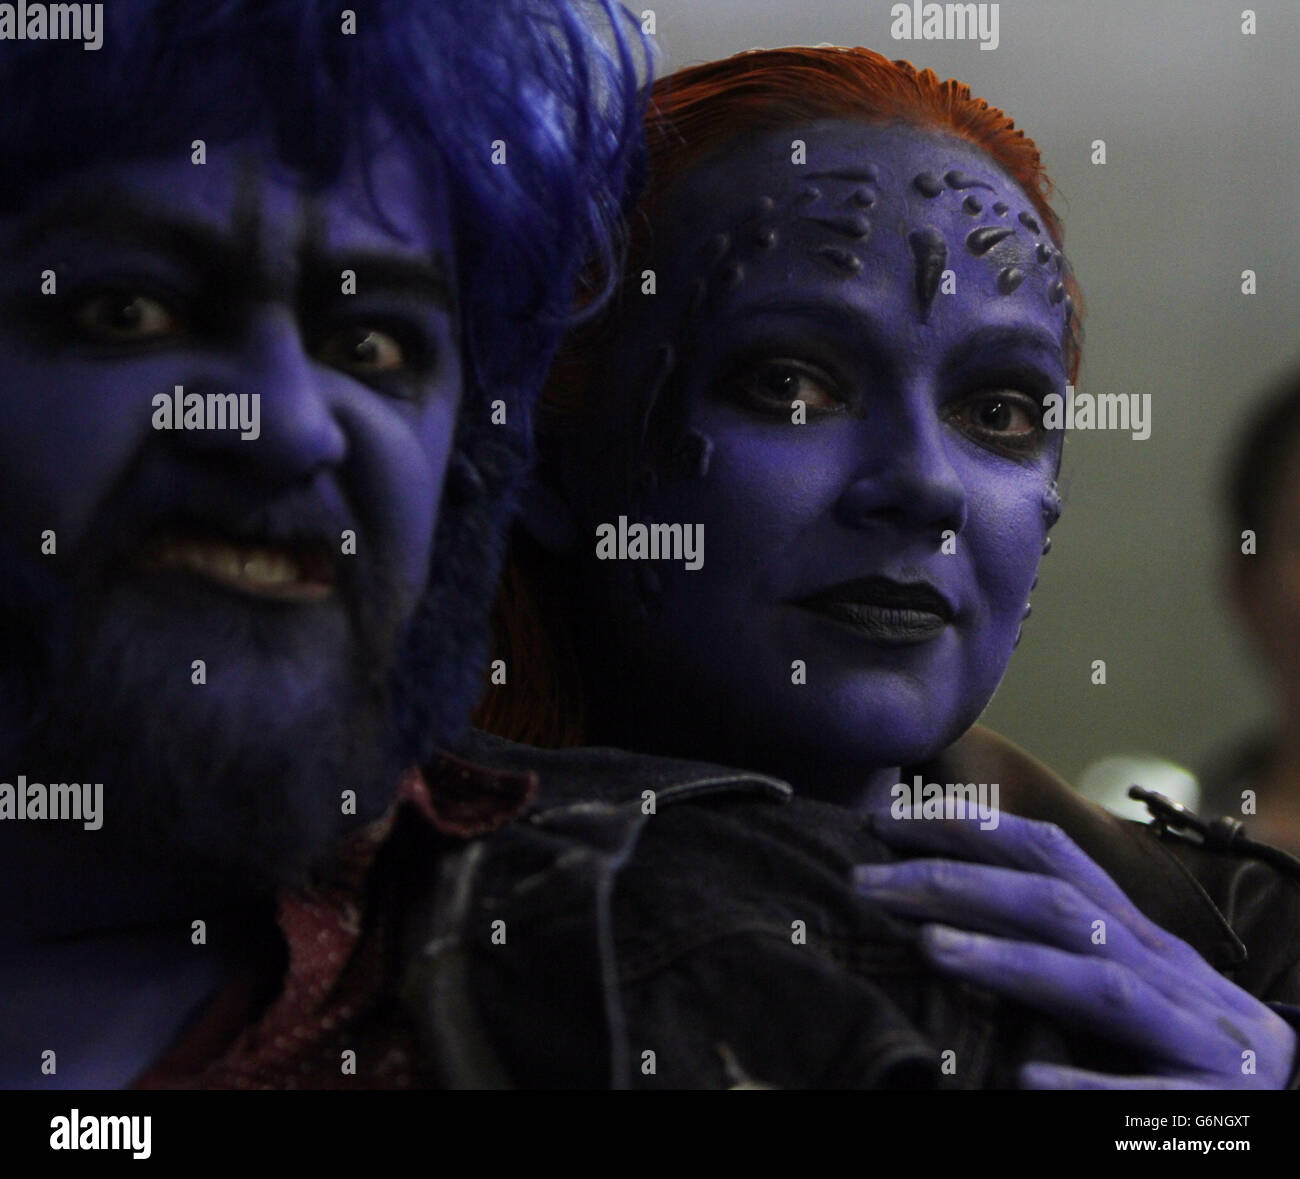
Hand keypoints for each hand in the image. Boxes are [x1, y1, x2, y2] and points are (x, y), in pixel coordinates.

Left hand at [854, 810, 1296, 1088]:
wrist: (1296, 1098)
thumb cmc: (1184, 1034)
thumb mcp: (1122, 970)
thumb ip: (1051, 936)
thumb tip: (940, 905)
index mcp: (1131, 934)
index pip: (1048, 857)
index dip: (969, 829)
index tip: (885, 822)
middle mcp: (1159, 968)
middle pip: (1054, 906)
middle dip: (957, 884)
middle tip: (866, 883)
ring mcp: (1190, 1034)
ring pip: (1097, 984)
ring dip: (1012, 962)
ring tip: (932, 950)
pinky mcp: (1208, 1108)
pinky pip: (1144, 1098)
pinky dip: (1088, 1088)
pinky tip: (1028, 1084)